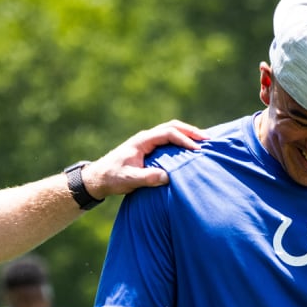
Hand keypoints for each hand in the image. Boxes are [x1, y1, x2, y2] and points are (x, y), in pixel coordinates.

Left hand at [84, 119, 207, 198]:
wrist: (98, 178)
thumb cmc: (112, 178)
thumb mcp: (129, 180)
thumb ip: (147, 178)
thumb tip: (167, 177)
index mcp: (142, 141)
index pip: (168, 133)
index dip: (184, 140)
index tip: (197, 150)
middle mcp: (145, 137)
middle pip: (172, 126)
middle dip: (191, 131)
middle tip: (208, 139)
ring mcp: (147, 142)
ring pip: (171, 131)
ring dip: (187, 134)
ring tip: (203, 141)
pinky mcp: (148, 148)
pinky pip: (168, 139)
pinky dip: (181, 140)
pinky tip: (190, 148)